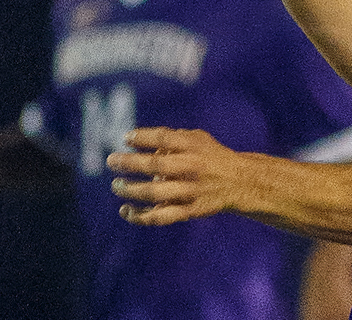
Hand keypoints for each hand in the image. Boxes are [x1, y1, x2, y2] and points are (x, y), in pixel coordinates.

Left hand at [108, 127, 260, 225]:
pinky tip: (125, 210)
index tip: (125, 138)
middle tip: (111, 160)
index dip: (141, 136)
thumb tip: (138, 144)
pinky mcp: (189, 210)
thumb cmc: (211, 156)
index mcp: (194, 146)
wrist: (239, 182)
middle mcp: (192, 167)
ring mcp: (190, 191)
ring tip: (116, 185)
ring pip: (154, 192)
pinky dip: (139, 216)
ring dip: (130, 189)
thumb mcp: (198, 139)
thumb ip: (172, 139)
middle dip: (129, 162)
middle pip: (155, 165)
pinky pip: (160, 216)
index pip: (163, 137)